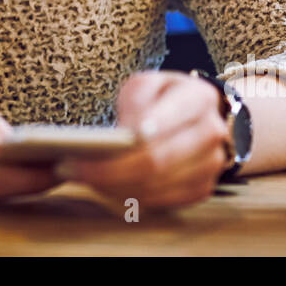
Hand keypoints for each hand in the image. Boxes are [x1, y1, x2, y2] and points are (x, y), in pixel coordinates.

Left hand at [55, 70, 231, 210]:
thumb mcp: (146, 83)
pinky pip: (163, 202)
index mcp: (199, 97)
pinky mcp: (202, 188)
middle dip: (111, 169)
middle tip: (74, 168)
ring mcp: (211, 164)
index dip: (135, 137)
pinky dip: (131, 198)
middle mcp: (212, 131)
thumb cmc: (161, 97)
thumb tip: (128, 132)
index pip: (166, 121)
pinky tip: (107, 188)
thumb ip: (136, 99)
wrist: (193, 116)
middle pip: (157, 161)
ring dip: (115, 187)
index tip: (104, 144)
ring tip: (82, 178)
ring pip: (157, 186)